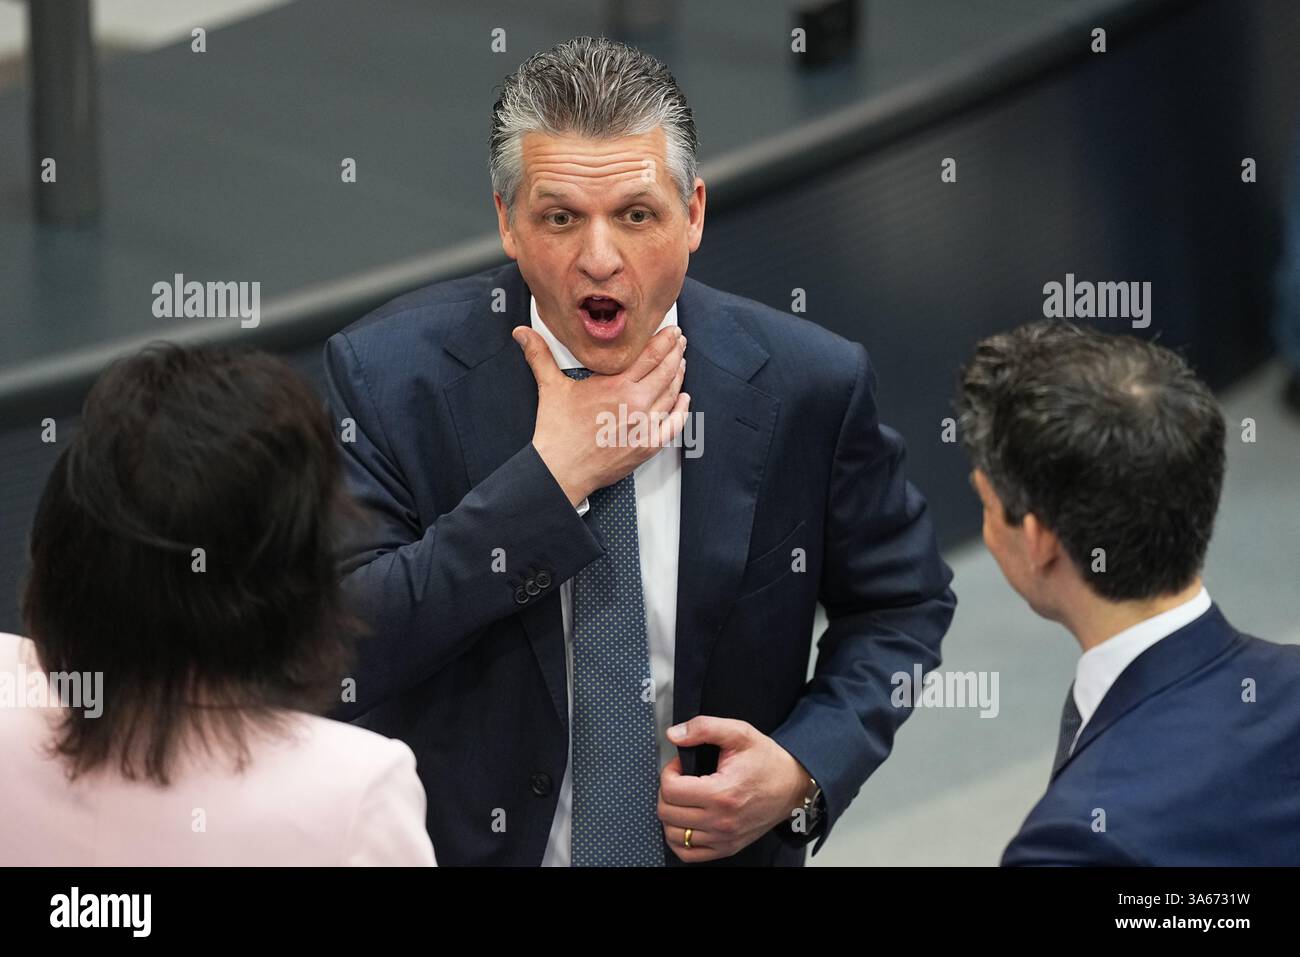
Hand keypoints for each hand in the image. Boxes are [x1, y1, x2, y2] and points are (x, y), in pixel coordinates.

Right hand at [513, 324, 689, 504]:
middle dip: (676, 353)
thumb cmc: (558, 432)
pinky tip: (683, 399)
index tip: (671, 331)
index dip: (665, 340)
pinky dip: (681, 410)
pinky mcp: (648, 445)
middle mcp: (636, 403)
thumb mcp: (550, 387)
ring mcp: (645, 426)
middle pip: (666, 371)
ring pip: (672, 394)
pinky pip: (673, 424)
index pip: (650, 355)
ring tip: (680, 363)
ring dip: (679, 376)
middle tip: (680, 341)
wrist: (562, 470)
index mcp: (616, 385)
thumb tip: (522, 333)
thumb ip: (540, 355)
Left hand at [658, 716, 811, 861]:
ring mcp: (724, 838)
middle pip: (667, 812)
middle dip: (666, 791)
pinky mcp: (727, 848)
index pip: (671, 790)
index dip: (668, 772)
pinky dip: (679, 839)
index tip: (680, 765)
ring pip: (673, 835)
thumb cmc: (768, 761)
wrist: (794, 786)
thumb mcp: (739, 733)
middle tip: (680, 779)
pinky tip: (685, 821)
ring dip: (670, 814)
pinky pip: (688, 853)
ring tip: (684, 798)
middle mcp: (721, 820)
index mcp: (722, 793)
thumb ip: (704, 728)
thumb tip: (674, 734)